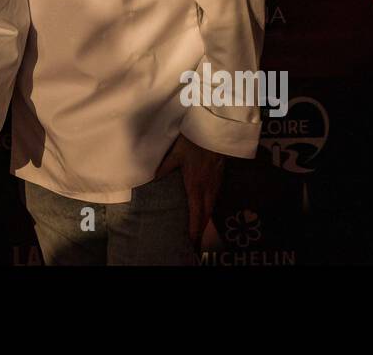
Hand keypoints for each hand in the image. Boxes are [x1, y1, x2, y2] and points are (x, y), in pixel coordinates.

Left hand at [155, 135, 222, 250]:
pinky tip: (205, 209)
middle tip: (195, 240)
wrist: (214, 132)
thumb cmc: (193, 143)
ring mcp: (215, 184)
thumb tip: (153, 180)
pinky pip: (214, 198)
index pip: (195, 212)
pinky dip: (210, 208)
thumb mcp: (175, 155)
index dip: (193, 228)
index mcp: (195, 186)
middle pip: (206, 214)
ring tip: (199, 229)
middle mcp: (207, 189)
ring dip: (205, 219)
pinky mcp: (220, 178)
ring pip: (211, 207)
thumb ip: (165, 169)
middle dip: (201, 229)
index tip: (190, 239)